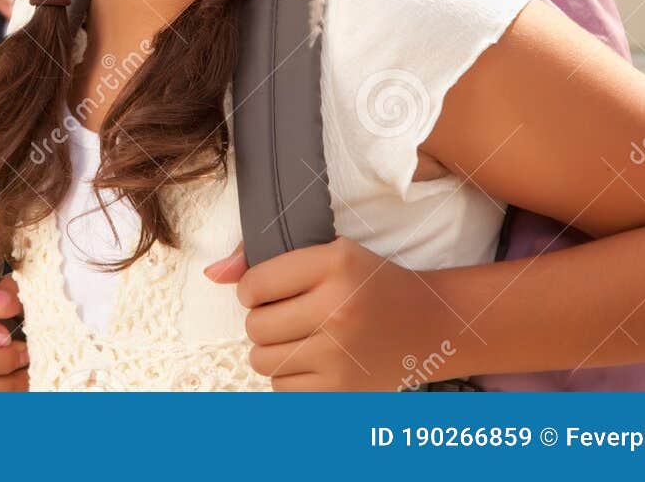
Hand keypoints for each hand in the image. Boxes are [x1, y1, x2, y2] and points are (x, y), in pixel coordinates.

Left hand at [205, 237, 451, 390]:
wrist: (432, 324)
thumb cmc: (371, 284)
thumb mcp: (329, 255)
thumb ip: (265, 261)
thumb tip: (211, 274)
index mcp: (334, 265)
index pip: (255, 284)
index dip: (252, 289)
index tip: (267, 291)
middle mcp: (338, 308)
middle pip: (255, 326)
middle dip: (262, 320)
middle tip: (285, 316)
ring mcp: (341, 353)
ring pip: (262, 360)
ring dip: (271, 350)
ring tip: (296, 338)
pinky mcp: (345, 388)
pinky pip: (282, 389)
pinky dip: (287, 377)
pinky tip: (310, 360)